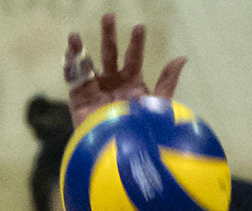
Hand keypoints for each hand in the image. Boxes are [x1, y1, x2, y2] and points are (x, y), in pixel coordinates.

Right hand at [64, 13, 185, 124]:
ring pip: (87, 63)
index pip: (134, 57)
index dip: (136, 42)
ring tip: (75, 34)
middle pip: (110, 53)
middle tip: (109, 16)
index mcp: (132, 83)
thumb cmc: (141, 133)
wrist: (119, 154)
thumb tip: (182, 58)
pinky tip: (69, 51)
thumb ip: (167, 82)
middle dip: (109, 35)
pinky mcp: (79, 100)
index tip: (139, 27)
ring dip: (81, 47)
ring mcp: (95, 90)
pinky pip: (72, 79)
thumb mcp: (158, 106)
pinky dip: (69, 64)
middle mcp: (112, 83)